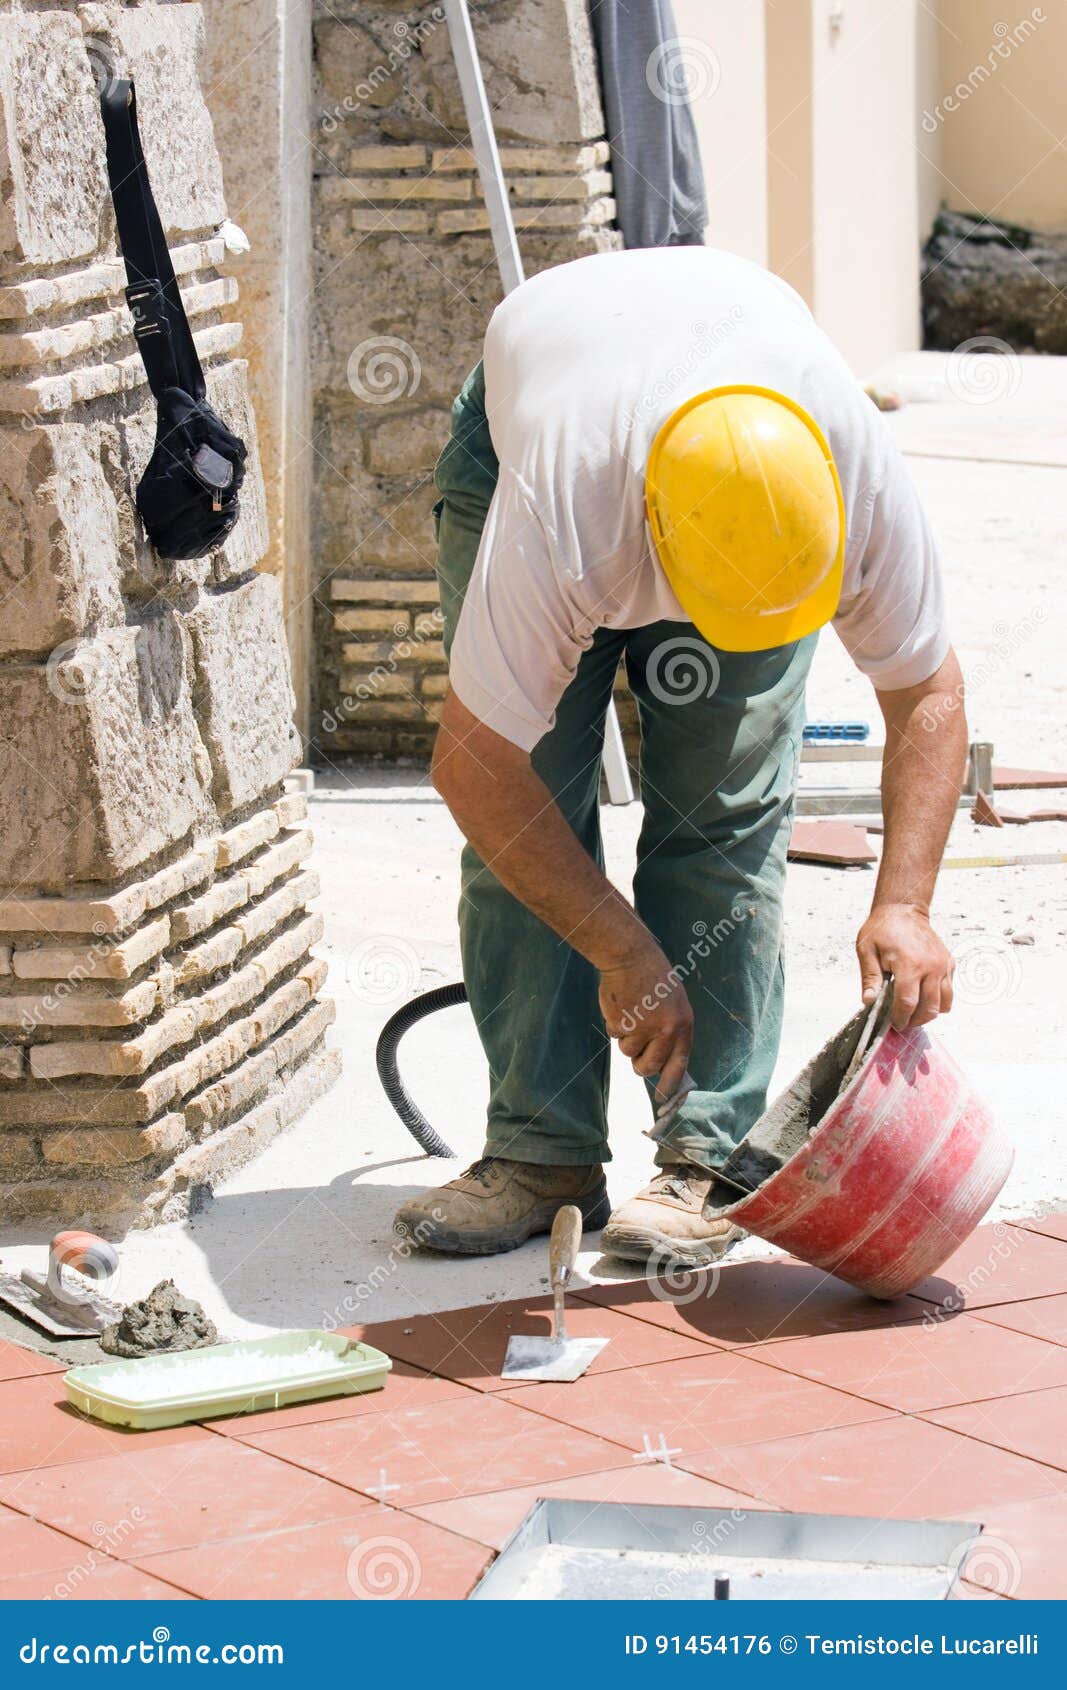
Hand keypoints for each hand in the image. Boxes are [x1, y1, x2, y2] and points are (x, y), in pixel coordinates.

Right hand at [598, 941, 693, 1103]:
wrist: (631, 957)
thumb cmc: (652, 978)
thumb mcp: (673, 1003)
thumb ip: (670, 1032)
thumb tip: (661, 1063)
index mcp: (683, 1024)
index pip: (679, 1063)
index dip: (670, 1083)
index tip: (662, 1098)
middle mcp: (665, 1030)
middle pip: (649, 1066)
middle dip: (640, 1065)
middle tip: (636, 1055)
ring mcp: (643, 1028)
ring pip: (628, 1052)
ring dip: (626, 1039)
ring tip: (631, 1013)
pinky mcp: (622, 1024)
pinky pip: (615, 1036)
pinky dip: (614, 1024)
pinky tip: (621, 1006)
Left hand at [856, 903, 954, 1029]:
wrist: (903, 909)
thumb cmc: (882, 929)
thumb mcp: (866, 950)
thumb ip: (869, 978)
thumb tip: (868, 1002)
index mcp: (909, 965)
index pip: (908, 1003)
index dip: (901, 1018)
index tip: (894, 1024)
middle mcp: (931, 967)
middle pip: (929, 1008)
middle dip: (915, 1020)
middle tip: (903, 1022)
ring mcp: (943, 965)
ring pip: (945, 1003)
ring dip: (930, 1013)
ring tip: (914, 1012)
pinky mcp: (949, 963)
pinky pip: (949, 990)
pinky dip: (939, 999)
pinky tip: (923, 995)